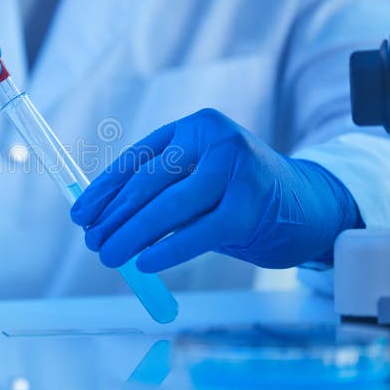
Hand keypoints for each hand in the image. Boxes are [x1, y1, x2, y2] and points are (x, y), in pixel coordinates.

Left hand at [70, 109, 362, 271]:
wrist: (309, 207)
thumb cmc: (240, 196)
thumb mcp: (198, 181)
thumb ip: (158, 193)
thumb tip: (101, 220)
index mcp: (196, 126)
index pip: (139, 159)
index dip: (104, 190)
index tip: (80, 215)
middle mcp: (216, 138)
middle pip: (150, 182)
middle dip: (114, 216)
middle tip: (93, 241)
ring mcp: (236, 169)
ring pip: (169, 207)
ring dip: (132, 235)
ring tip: (108, 255)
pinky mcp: (249, 205)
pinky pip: (197, 233)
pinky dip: (166, 250)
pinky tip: (144, 263)